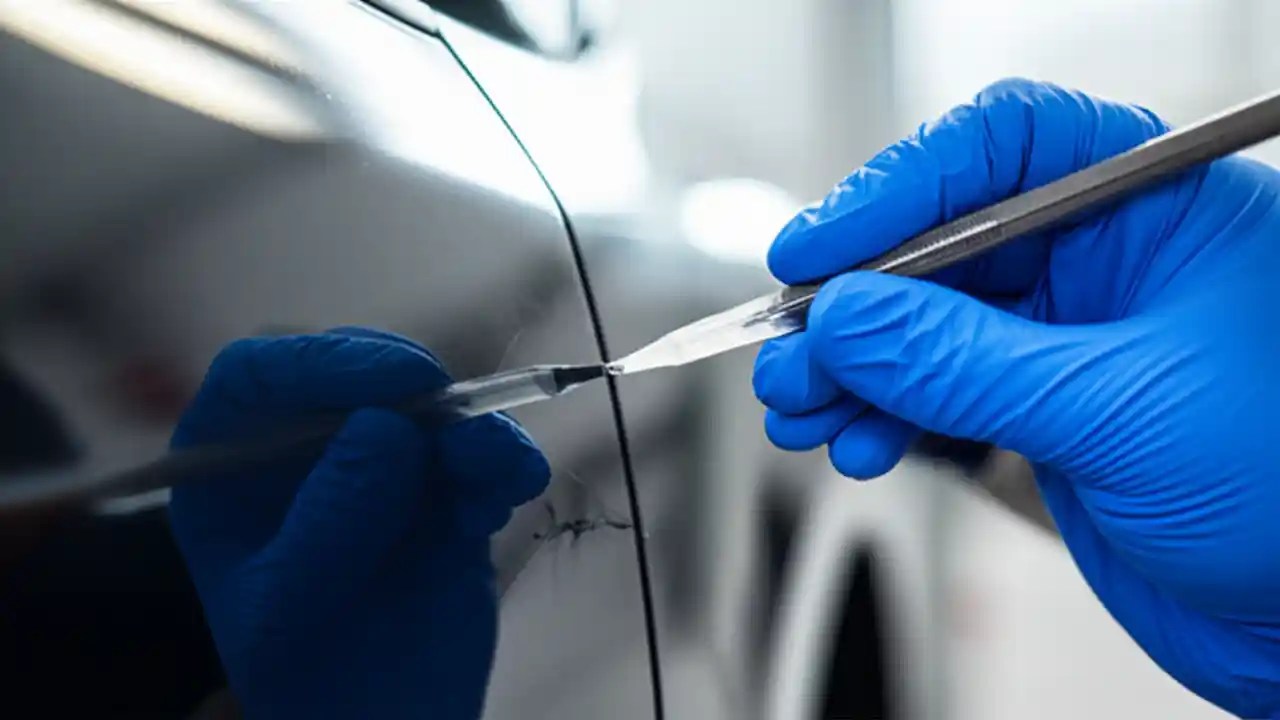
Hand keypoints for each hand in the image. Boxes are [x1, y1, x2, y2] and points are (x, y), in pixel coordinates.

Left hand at [169, 328, 549, 718]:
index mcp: (232, 468)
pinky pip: (478, 449)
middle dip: (406, 385)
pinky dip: (502, 461)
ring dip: (471, 427)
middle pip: (351, 370)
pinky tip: (501, 504)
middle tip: (448, 412)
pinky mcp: (441, 487)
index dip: (318, 362)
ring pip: (428, 404)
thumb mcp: (291, 609)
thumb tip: (388, 427)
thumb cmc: (307, 677)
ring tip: (495, 480)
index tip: (388, 382)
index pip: (258, 374)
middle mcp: (301, 451)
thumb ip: (331, 519)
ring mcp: (377, 464)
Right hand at [752, 79, 1279, 716]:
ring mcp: (1066, 339)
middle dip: (857, 299)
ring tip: (801, 405)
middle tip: (795, 346)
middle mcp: (1105, 262)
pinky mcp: (1038, 410)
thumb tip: (849, 319)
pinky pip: (934, 392)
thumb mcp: (1120, 411)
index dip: (901, 187)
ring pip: (925, 324)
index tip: (821, 249)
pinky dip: (881, 415)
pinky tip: (857, 439)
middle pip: (944, 241)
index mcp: (1155, 212)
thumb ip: (968, 364)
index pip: (1007, 149)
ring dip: (852, 366)